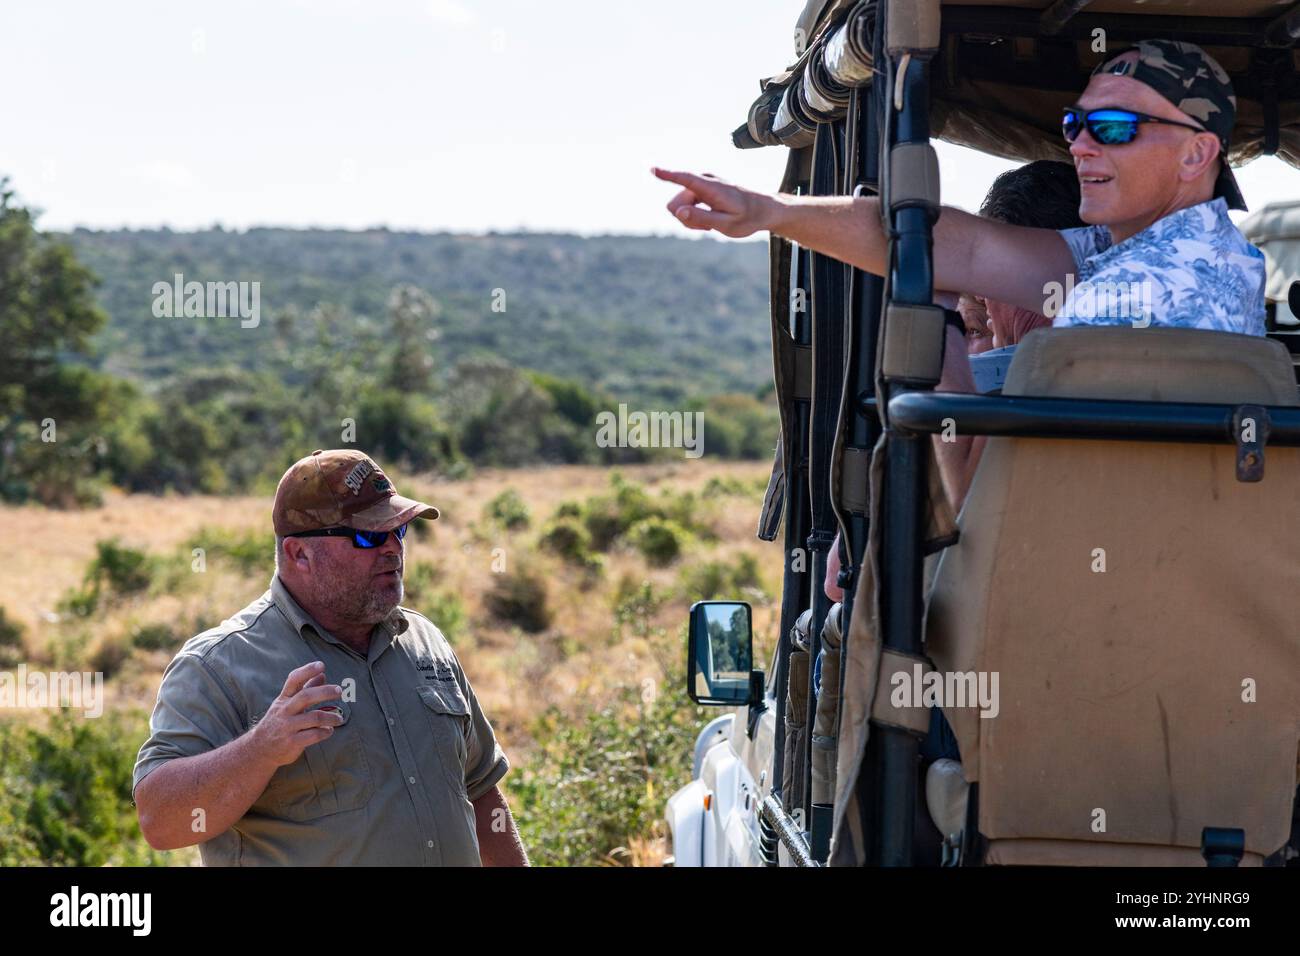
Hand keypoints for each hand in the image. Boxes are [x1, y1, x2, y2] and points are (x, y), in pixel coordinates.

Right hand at [250, 661, 343, 767]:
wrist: (259, 749)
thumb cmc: (278, 721)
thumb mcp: (287, 704)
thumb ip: (305, 689)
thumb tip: (322, 674)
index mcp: (284, 699)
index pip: (293, 680)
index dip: (307, 671)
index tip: (321, 665)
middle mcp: (285, 710)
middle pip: (306, 696)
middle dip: (325, 692)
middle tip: (339, 691)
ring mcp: (288, 727)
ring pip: (314, 717)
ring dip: (331, 717)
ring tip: (339, 718)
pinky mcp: (292, 742)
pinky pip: (314, 735)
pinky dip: (325, 732)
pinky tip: (329, 730)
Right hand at [652, 167, 773, 237]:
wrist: (762, 209)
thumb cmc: (747, 218)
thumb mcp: (726, 224)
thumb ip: (702, 217)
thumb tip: (678, 211)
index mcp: (711, 187)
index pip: (685, 178)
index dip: (667, 175)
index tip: (652, 169)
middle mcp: (704, 181)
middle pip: (676, 203)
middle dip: (684, 218)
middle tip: (706, 227)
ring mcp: (702, 184)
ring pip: (680, 205)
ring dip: (691, 218)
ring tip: (711, 224)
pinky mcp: (702, 188)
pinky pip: (686, 204)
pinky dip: (694, 215)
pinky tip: (709, 221)